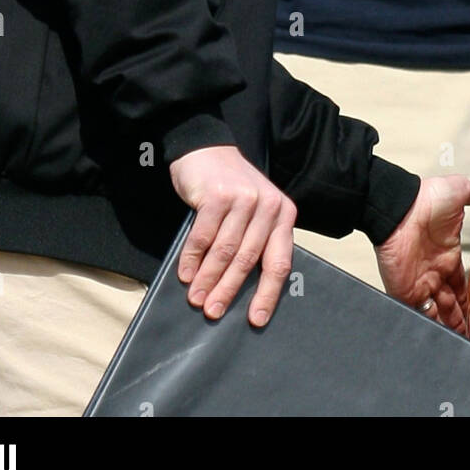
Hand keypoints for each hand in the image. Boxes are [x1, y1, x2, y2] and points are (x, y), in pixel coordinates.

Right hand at [169, 145, 296, 327]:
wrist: (206, 148)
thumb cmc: (230, 189)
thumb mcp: (254, 212)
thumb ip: (255, 242)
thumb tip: (243, 292)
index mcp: (283, 214)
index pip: (279, 262)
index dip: (267, 294)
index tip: (255, 320)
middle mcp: (268, 206)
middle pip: (248, 260)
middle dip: (228, 290)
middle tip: (214, 312)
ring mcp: (243, 199)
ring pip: (225, 251)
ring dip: (208, 279)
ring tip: (196, 298)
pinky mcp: (218, 195)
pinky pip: (203, 236)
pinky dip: (192, 259)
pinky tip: (185, 274)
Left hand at [374, 175, 469, 333]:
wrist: (398, 206)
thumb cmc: (425, 199)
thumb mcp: (457, 191)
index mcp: (449, 255)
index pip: (462, 285)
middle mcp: (435, 272)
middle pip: (451, 304)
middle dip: (462, 320)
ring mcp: (420, 283)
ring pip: (439, 313)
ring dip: (450, 327)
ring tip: (464, 343)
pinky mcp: (406, 290)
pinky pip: (419, 314)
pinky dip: (430, 325)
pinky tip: (443, 337)